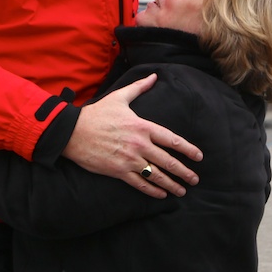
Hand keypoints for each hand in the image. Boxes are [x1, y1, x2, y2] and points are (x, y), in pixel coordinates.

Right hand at [61, 73, 202, 197]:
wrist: (73, 132)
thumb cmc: (96, 114)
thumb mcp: (119, 97)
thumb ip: (139, 87)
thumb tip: (153, 76)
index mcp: (142, 126)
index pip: (172, 140)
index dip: (188, 149)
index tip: (199, 157)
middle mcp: (139, 144)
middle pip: (168, 161)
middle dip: (184, 172)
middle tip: (195, 179)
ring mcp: (129, 160)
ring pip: (156, 175)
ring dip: (172, 184)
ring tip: (182, 190)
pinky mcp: (118, 171)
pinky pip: (140, 184)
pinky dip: (152, 191)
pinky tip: (161, 195)